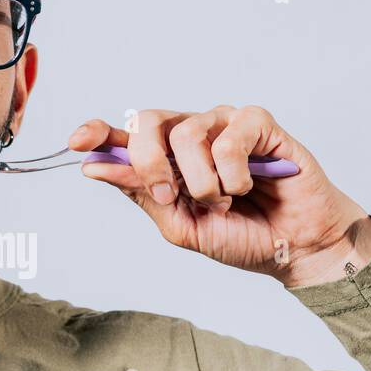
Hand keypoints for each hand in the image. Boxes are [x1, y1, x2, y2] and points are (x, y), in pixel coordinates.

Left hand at [69, 105, 370, 286]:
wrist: (293, 249)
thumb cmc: (240, 236)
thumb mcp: (181, 225)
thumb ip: (142, 194)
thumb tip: (95, 168)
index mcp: (166, 159)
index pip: (124, 135)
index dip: (98, 133)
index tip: (77, 142)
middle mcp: (190, 133)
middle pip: (147, 122)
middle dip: (149, 162)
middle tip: (170, 196)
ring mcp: (223, 124)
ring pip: (186, 134)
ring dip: (201, 182)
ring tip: (223, 202)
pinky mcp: (257, 122)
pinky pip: (228, 139)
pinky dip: (233, 175)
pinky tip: (249, 186)